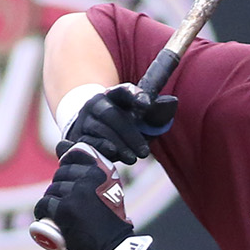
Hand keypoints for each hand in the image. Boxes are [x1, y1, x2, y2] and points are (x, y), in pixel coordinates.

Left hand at [33, 144, 138, 249]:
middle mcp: (90, 177)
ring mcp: (77, 192)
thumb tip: (61, 144)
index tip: (69, 177)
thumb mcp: (109, 187)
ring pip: (52, 189)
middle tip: (66, 202)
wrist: (112, 245)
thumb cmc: (109, 217)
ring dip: (52, 200)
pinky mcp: (65, 208)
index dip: (67, 163)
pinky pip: (44, 203)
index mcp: (102, 169)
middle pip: (61, 174)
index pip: (73, 154)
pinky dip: (42, 210)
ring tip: (59, 211)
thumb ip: (92, 167)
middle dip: (60, 186)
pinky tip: (45, 216)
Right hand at [58, 82, 177, 163]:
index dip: (134, 95)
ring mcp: (85, 119)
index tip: (146, 104)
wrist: (89, 130)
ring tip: (133, 158)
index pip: (124, 91)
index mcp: (115, 95)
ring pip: (100, 130)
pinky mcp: (77, 135)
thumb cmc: (123, 123)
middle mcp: (97, 104)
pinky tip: (114, 156)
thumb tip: (172, 102)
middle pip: (112, 115)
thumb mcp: (141, 116)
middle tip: (145, 152)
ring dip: (119, 145)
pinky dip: (103, 150)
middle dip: (130, 134)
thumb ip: (157, 111)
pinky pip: (88, 142)